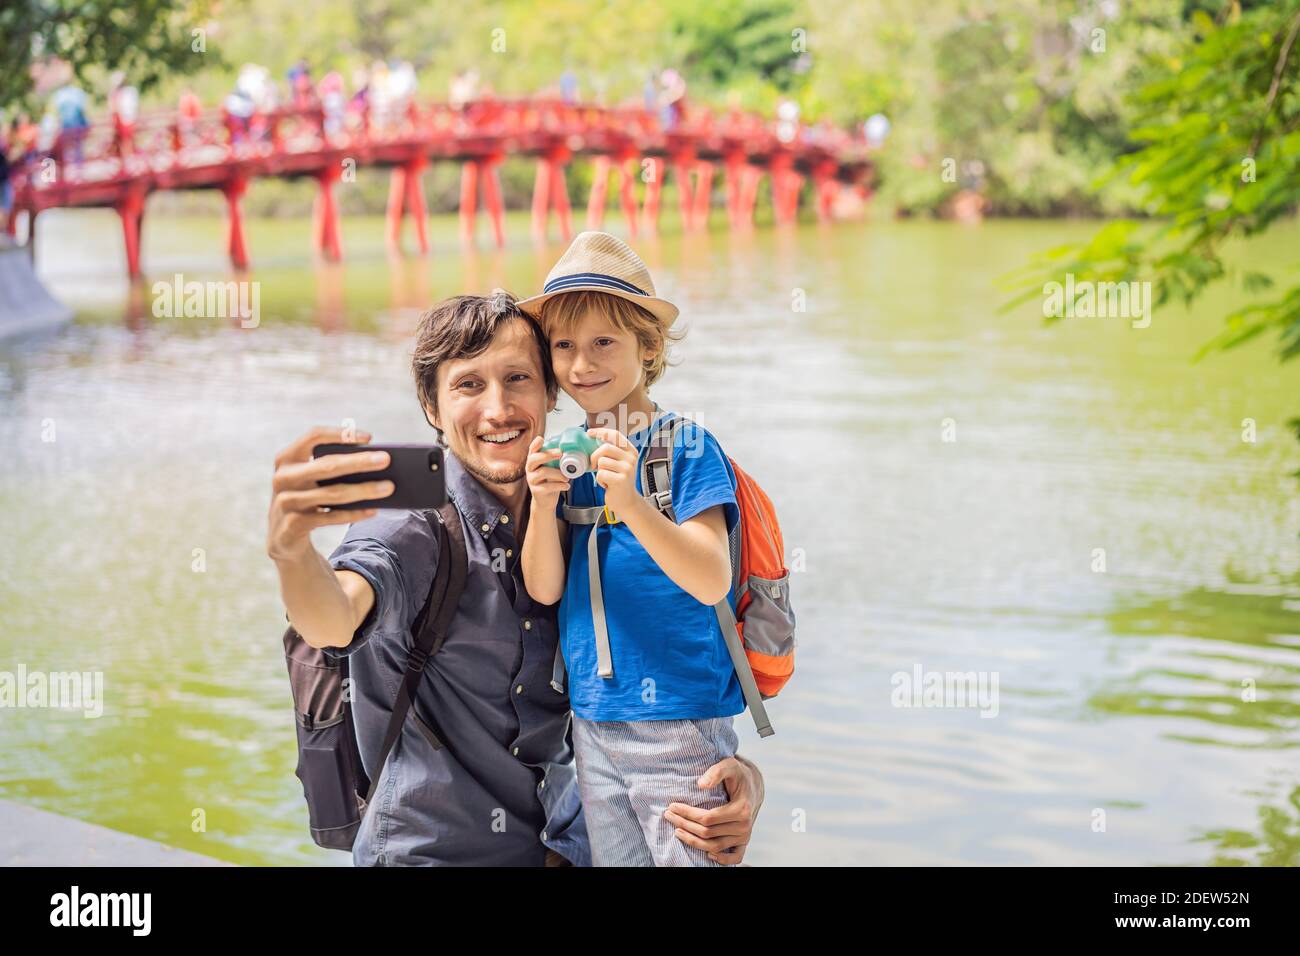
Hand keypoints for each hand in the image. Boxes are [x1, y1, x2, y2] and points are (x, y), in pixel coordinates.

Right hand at [267, 426, 392, 561]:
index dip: (341, 434)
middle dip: (360, 462)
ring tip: (388, 487)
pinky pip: (330, 518)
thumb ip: (332, 467)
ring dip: (364, 490)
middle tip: (386, 459)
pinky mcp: (292, 525)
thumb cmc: (306, 497)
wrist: (284, 535)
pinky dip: (354, 514)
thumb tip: (373, 461)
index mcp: (287, 457)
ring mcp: (286, 502)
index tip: (369, 437)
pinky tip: (373, 510)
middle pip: (327, 465)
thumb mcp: (311, 479)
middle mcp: (283, 477)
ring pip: (333, 494)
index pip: (314, 436)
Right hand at [525, 435, 570, 509]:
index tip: (541, 439)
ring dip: (558, 473)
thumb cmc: (551, 481)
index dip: (535, 444)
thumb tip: (574, 450)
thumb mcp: (553, 468)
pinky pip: (547, 487)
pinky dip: (559, 486)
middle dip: (548, 455)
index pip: (532, 450)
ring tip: (567, 477)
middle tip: (560, 453)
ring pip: (543, 472)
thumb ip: (557, 460)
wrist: (546, 500)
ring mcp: (532, 480)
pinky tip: (567, 486)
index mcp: (534, 461)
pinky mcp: (536, 491)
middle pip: (534, 459)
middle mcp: (530, 469)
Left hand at [585, 427, 639, 515]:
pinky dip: (600, 480)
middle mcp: (631, 458)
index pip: (615, 434)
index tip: (590, 433)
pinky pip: (601, 474)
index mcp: (631, 451)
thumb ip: (610, 451)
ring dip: (599, 470)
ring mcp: (627, 469)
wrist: (626, 501)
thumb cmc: (618, 481)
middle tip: (594, 465)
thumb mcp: (618, 463)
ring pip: (602, 461)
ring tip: (606, 476)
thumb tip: (592, 438)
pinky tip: (607, 484)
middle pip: (606, 447)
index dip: (601, 432)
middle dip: (595, 456)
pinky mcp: (621, 480)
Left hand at [665, 754, 763, 864]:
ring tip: (677, 831)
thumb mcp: (728, 765)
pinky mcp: (744, 842)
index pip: (707, 818)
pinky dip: (721, 859)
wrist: (753, 785)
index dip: (687, 814)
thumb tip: (700, 785)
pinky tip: (706, 853)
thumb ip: (715, 772)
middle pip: (707, 833)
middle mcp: (744, 826)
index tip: (672, 806)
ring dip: (693, 841)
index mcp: (741, 809)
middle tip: (668, 816)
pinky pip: (734, 858)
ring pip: (714, 846)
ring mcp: (744, 836)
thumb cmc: (737, 774)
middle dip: (685, 825)